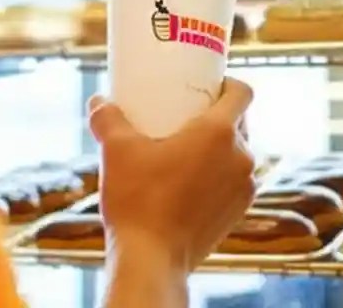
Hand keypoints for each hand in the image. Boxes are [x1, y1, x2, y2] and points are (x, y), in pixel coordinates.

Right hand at [88, 78, 255, 272]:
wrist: (151, 259)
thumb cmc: (137, 200)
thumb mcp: (116, 150)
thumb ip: (108, 118)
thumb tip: (98, 100)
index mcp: (219, 132)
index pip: (243, 92)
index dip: (228, 83)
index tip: (208, 87)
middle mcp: (241, 157)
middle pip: (240, 122)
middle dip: (217, 116)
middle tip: (186, 118)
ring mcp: (244, 187)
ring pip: (237, 154)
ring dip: (218, 149)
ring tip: (185, 152)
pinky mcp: (238, 212)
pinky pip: (234, 182)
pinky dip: (218, 176)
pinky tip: (189, 183)